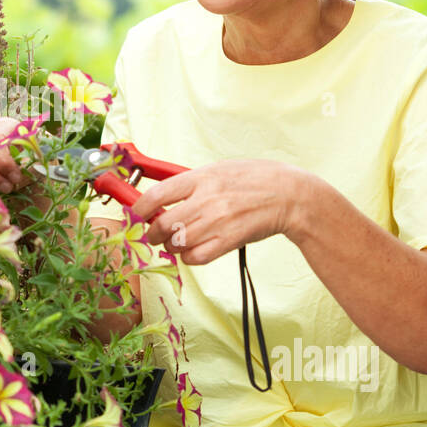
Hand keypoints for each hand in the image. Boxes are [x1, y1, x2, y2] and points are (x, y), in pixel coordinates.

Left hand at [130, 159, 308, 264]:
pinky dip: (189, 257)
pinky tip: (193, 251)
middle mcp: (206, 199)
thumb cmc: (255, 179)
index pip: (157, 194)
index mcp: (201, 177)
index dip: (139, 208)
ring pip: (177, 243)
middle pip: (162, 224)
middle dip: (152, 234)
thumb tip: (165, 196)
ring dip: (170, 246)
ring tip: (175, 243)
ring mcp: (218, 221)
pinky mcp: (229, 240)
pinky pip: (197, 257)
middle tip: (153, 235)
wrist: (290, 195)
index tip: (135, 214)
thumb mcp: (220, 169)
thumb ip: (192, 182)